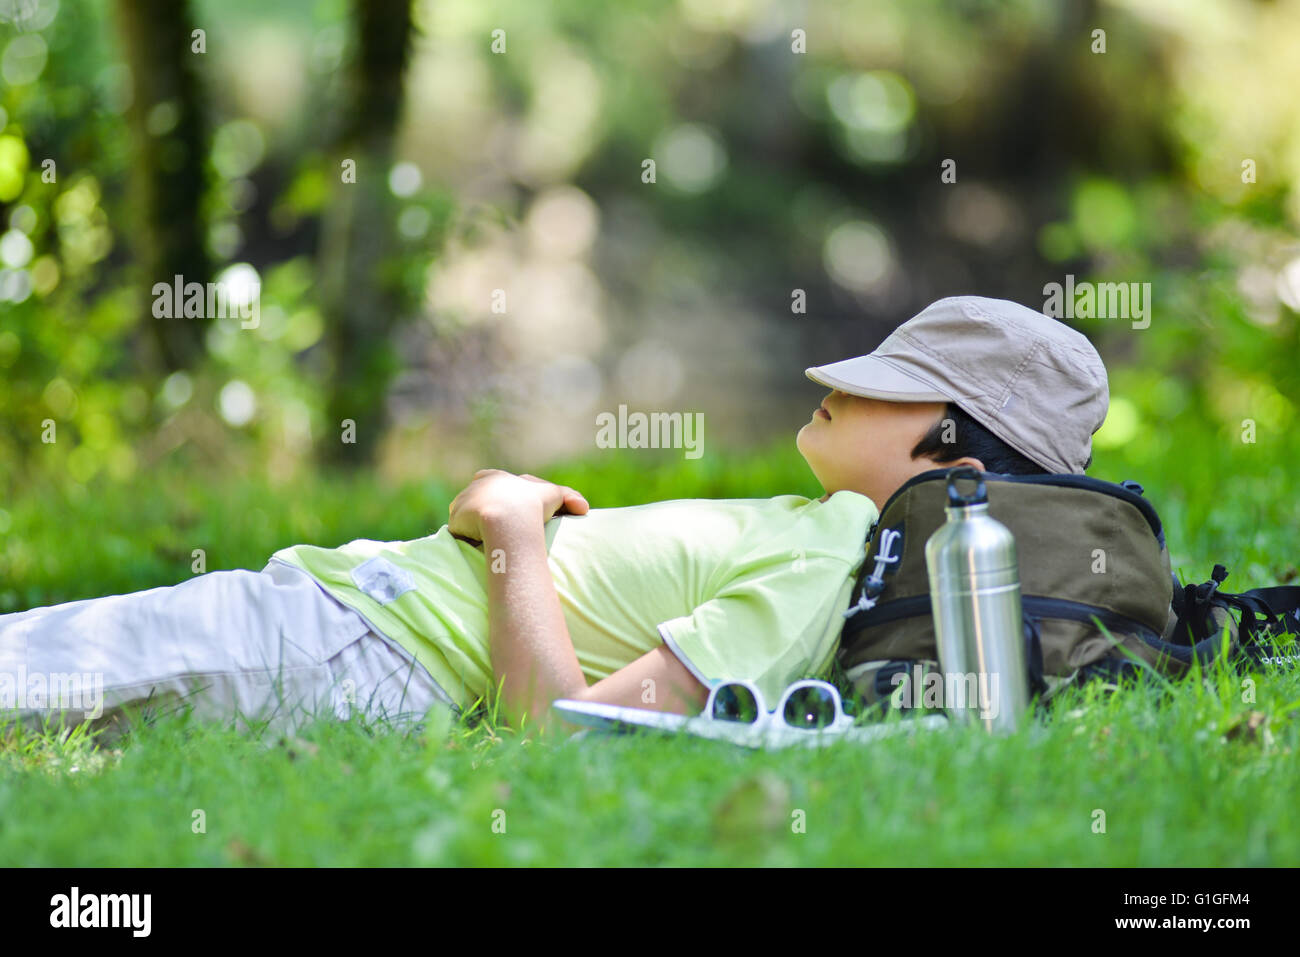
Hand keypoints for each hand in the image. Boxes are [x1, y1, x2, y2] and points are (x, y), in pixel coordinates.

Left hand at [447, 469, 589, 542]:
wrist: (508, 518)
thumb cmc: (532, 504)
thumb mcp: (554, 495)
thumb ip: (570, 498)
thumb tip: (584, 509)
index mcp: (494, 477)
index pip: (491, 480)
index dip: (499, 495)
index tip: (508, 509)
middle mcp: (475, 486)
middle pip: (475, 497)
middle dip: (481, 509)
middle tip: (494, 527)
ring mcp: (464, 502)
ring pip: (465, 514)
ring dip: (471, 524)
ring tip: (485, 540)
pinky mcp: (456, 520)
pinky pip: (460, 531)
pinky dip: (467, 537)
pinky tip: (476, 547)